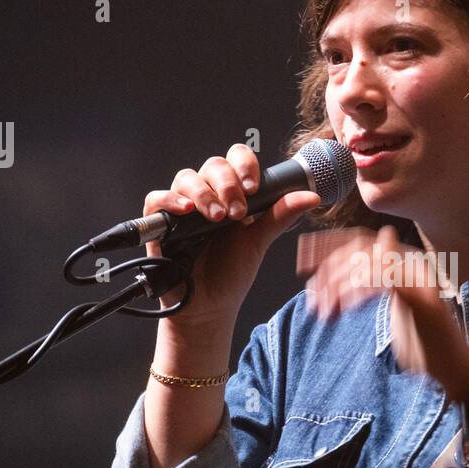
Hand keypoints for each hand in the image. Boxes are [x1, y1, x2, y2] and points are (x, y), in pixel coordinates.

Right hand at [143, 143, 321, 325]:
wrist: (209, 307)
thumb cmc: (232, 273)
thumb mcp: (259, 242)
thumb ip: (280, 216)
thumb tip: (312, 196)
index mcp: (232, 194)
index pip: (236, 160)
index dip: (245, 166)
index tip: (254, 187)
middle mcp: (207, 195)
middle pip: (213, 166)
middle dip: (228, 184)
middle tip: (238, 212)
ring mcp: (182, 207)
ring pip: (186, 178)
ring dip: (204, 193)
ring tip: (218, 217)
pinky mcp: (160, 223)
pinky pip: (157, 199)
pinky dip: (170, 200)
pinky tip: (186, 210)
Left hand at [304, 225, 468, 398]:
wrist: (454, 367)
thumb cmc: (422, 339)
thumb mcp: (389, 305)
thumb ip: (369, 284)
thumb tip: (336, 271)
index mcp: (404, 260)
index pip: (360, 241)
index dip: (328, 246)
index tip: (302, 260)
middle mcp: (413, 262)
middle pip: (361, 248)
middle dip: (329, 266)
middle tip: (311, 291)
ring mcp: (420, 279)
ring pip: (369, 264)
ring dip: (339, 284)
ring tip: (323, 308)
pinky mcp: (424, 299)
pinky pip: (385, 281)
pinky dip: (359, 290)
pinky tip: (342, 308)